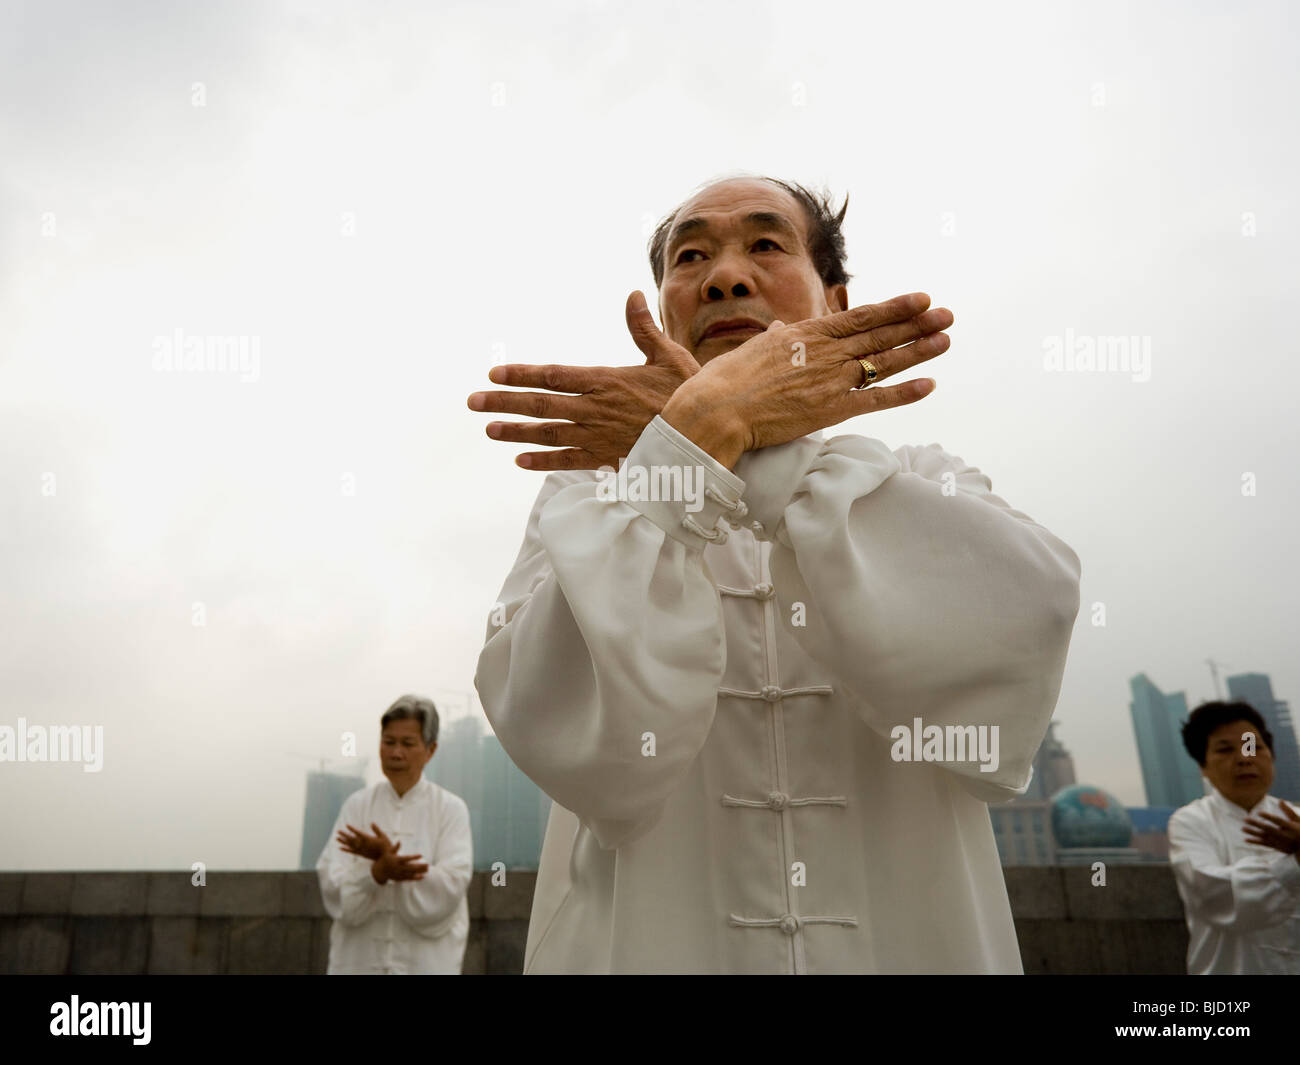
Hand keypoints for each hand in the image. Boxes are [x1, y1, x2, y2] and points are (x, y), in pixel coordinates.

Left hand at [336, 823, 384, 861]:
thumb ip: (377, 830)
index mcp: (368, 840)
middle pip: (352, 839)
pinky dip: (346, 849)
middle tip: (338, 831)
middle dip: (345, 835)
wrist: (385, 859)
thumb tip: (372, 823)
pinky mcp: (361, 854)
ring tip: (337, 838)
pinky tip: (340, 847)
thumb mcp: (383, 836)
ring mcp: (362, 850)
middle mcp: (363, 845)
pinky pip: (352, 852)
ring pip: (350, 845)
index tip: (347, 825)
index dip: (352, 829)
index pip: (358, 833)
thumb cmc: (386, 847)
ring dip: (343, 841)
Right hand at [369, 826, 428, 883]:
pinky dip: (416, 878)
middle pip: (411, 867)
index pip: (407, 858)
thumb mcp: (388, 852)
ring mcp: (399, 874)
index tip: (421, 855)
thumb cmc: (385, 860)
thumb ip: (394, 848)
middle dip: (420, 866)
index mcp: (396, 860)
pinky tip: (422, 877)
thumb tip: (399, 841)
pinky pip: (409, 879)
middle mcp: (398, 868)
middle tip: (428, 864)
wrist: (379, 871)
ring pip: (411, 873)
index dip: (414, 857)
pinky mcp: (400, 878)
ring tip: (427, 870)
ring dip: (420, 872)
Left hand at [467, 291, 699, 470]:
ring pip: (548, 433)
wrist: (704, 434)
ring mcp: (598, 434)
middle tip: (473, 402)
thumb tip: (632, 294)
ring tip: (489, 430)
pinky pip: (569, 460)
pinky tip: (520, 461)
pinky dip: (543, 461)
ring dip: (515, 431)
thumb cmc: (688, 392)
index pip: (552, 375)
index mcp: (604, 379)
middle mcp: (594, 408)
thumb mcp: (667, 355)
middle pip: (539, 404)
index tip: (494, 374)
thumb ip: (642, 328)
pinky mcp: (607, 457)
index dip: (520, 374)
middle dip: (503, 403)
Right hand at [660, 292, 951, 466]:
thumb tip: (782, 330)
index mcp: (806, 333)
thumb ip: (775, 339)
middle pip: (880, 335)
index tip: (920, 298)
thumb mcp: (753, 349)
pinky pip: (876, 400)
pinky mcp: (830, 409)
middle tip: (947, 314)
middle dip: (917, 324)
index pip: (860, 316)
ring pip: (884, 362)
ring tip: (945, 340)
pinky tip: (929, 385)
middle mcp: (825, 352)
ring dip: (918, 351)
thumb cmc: (726, 380)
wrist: (717, 410)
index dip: (894, 307)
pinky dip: (904, 393)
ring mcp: (830, 380)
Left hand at [1243, 800, 1299, 856]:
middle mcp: (1285, 836)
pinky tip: (1246, 839)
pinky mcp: (1277, 847)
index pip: (1278, 821)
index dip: (1269, 817)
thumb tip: (1280, 800)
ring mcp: (1280, 842)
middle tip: (1245, 819)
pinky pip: (1265, 844)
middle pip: (1269, 829)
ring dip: (1253, 833)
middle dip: (1257, 824)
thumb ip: (1289, 811)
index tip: (1259, 812)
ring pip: (1265, 837)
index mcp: (1291, 828)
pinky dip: (1255, 842)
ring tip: (1242, 828)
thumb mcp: (1299, 820)